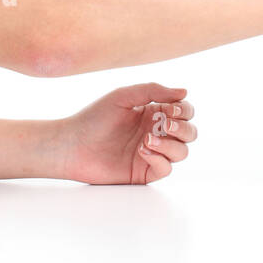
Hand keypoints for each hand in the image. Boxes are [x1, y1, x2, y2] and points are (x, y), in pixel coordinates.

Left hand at [56, 82, 196, 184]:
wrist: (73, 145)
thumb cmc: (95, 117)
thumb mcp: (124, 96)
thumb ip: (153, 90)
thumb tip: (184, 91)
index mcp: (153, 112)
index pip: (184, 111)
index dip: (184, 110)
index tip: (171, 109)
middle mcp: (156, 132)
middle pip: (189, 133)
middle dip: (183, 128)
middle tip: (164, 124)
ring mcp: (152, 153)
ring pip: (182, 152)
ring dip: (170, 144)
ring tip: (147, 139)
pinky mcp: (145, 172)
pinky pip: (166, 168)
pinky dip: (160, 159)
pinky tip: (143, 151)